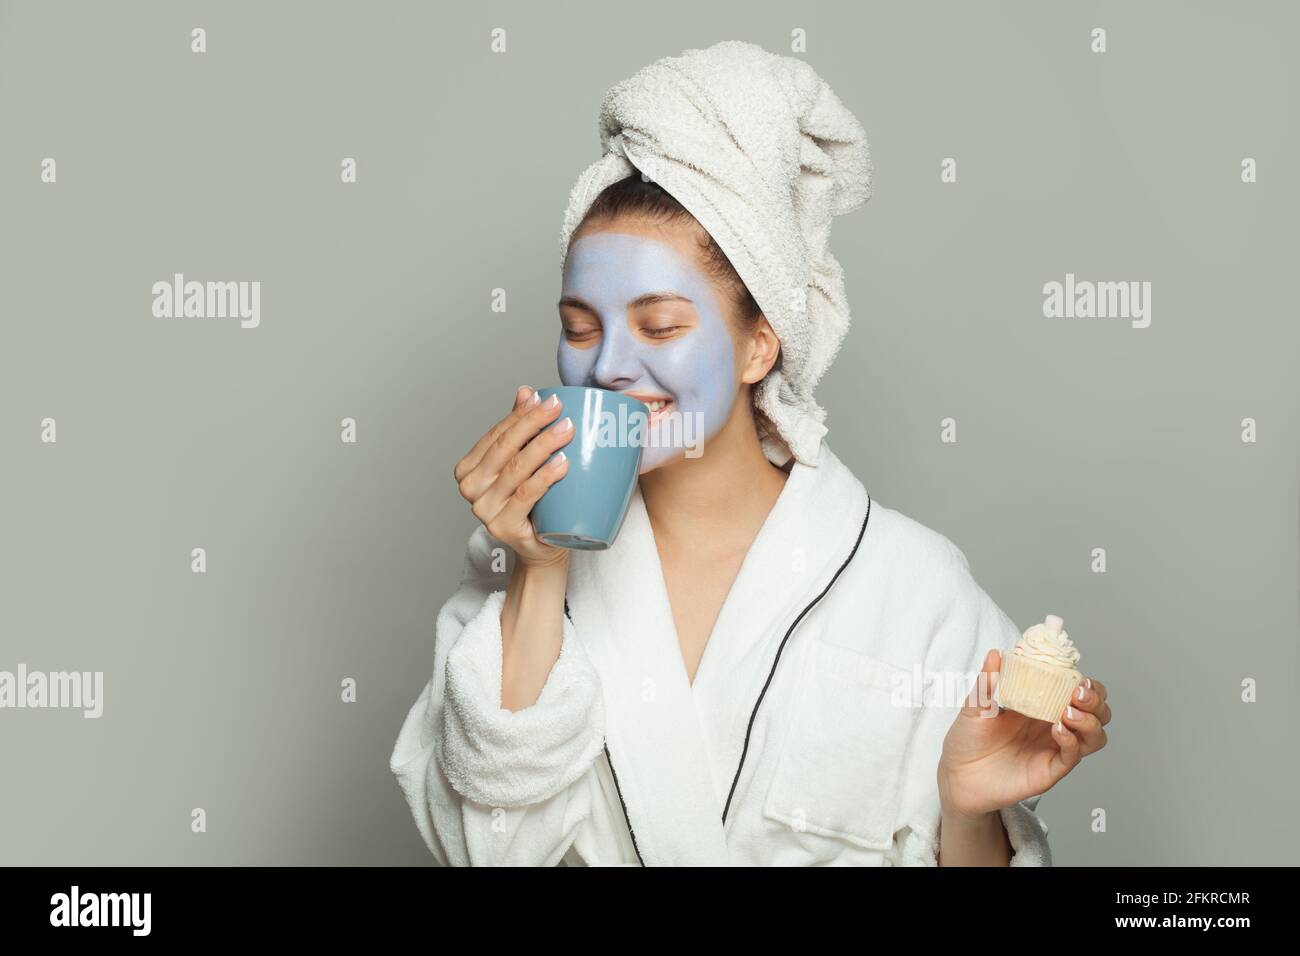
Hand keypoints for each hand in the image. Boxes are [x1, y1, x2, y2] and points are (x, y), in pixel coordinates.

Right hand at [453, 386, 573, 568]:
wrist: (540, 547)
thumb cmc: (533, 502)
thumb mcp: (524, 463)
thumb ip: (519, 430)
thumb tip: (526, 392)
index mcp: (469, 468)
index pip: (497, 434)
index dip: (521, 415)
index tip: (546, 398)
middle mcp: (471, 488)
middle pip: (505, 448)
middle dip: (533, 424)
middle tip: (559, 408)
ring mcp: (484, 509)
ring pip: (516, 470)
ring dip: (542, 446)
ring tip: (566, 431)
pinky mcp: (502, 527)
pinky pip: (526, 496)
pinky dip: (544, 478)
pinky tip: (562, 464)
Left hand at [938, 648, 1110, 818]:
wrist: (957, 775)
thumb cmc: (968, 739)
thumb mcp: (975, 705)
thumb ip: (987, 682)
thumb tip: (995, 653)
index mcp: (1041, 703)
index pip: (1078, 689)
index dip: (1085, 682)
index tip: (1077, 674)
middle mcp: (1054, 724)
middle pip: (1097, 711)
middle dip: (1096, 699)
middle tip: (1078, 693)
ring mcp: (1055, 747)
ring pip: (1094, 735)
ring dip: (1090, 720)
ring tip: (1068, 712)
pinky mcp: (1051, 769)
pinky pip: (1073, 755)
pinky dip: (1072, 741)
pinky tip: (1058, 730)